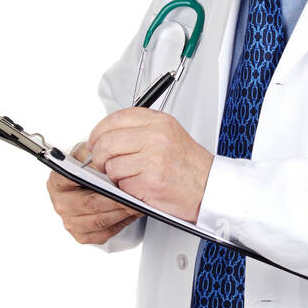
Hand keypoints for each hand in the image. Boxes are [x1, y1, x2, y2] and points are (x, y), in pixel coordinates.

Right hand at [46, 142, 142, 243]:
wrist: (97, 187)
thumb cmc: (94, 172)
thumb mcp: (91, 155)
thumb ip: (92, 152)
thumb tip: (100, 151)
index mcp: (58, 181)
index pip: (70, 178)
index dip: (91, 177)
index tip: (110, 176)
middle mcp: (62, 203)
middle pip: (90, 203)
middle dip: (115, 199)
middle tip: (133, 193)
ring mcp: (71, 221)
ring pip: (100, 220)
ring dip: (122, 212)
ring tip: (138, 202)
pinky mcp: (84, 235)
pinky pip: (105, 232)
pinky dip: (121, 222)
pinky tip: (132, 212)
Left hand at [86, 108, 213, 222]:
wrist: (210, 187)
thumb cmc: (190, 166)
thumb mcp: (169, 135)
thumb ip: (139, 131)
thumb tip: (106, 135)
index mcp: (159, 122)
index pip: (115, 119)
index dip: (99, 132)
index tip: (97, 142)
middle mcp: (156, 136)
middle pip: (106, 142)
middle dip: (100, 157)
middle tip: (106, 164)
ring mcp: (153, 158)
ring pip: (110, 165)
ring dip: (115, 176)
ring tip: (132, 177)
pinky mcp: (149, 181)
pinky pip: (120, 184)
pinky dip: (126, 189)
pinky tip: (141, 186)